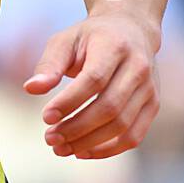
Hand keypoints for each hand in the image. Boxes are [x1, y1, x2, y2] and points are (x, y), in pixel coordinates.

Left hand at [23, 11, 160, 158]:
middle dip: (77, 127)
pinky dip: (108, 149)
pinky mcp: (153, 106)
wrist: (130, 30)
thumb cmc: (91, 38)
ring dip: (90, 142)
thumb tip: (31, 89)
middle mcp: (138, 67)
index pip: (94, 80)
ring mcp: (149, 88)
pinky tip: (83, 151)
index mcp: (114, 46)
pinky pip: (134, 136)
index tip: (46, 117)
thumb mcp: (66, 40)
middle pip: (109, 107)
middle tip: (50, 139)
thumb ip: (49, 64)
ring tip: (62, 148)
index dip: (70, 102)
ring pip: (122, 125)